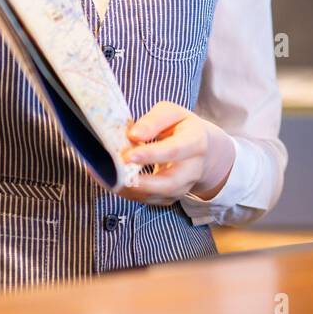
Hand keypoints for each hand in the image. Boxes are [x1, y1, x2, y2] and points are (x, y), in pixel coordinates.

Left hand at [115, 100, 235, 206]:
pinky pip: (150, 200)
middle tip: (117, 176)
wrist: (203, 149)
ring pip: (158, 196)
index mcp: (195, 142)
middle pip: (170, 183)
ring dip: (132, 190)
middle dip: (143, 183)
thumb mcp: (173, 113)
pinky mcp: (171, 197)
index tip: (128, 156)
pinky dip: (130, 193)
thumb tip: (133, 135)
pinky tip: (114, 182)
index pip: (174, 150)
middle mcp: (193, 169)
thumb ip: (153, 120)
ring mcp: (183, 187)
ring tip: (109, 180)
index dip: (151, 154)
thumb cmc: (182, 127)